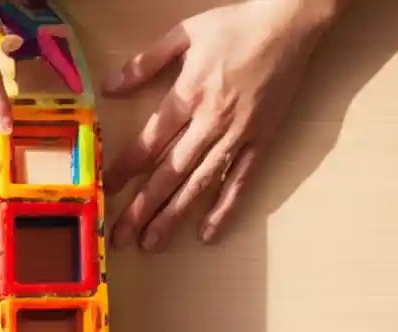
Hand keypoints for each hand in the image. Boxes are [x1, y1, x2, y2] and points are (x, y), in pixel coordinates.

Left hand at [104, 0, 341, 249]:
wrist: (291, 23)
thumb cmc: (236, 26)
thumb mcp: (184, 34)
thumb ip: (145, 63)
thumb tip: (109, 87)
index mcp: (188, 95)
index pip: (149, 142)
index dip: (125, 169)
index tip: (106, 190)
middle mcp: (211, 122)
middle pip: (170, 172)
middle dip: (143, 207)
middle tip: (122, 236)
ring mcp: (238, 135)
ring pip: (201, 183)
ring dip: (175, 215)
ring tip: (153, 242)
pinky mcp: (262, 140)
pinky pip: (241, 180)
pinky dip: (225, 208)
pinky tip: (208, 233)